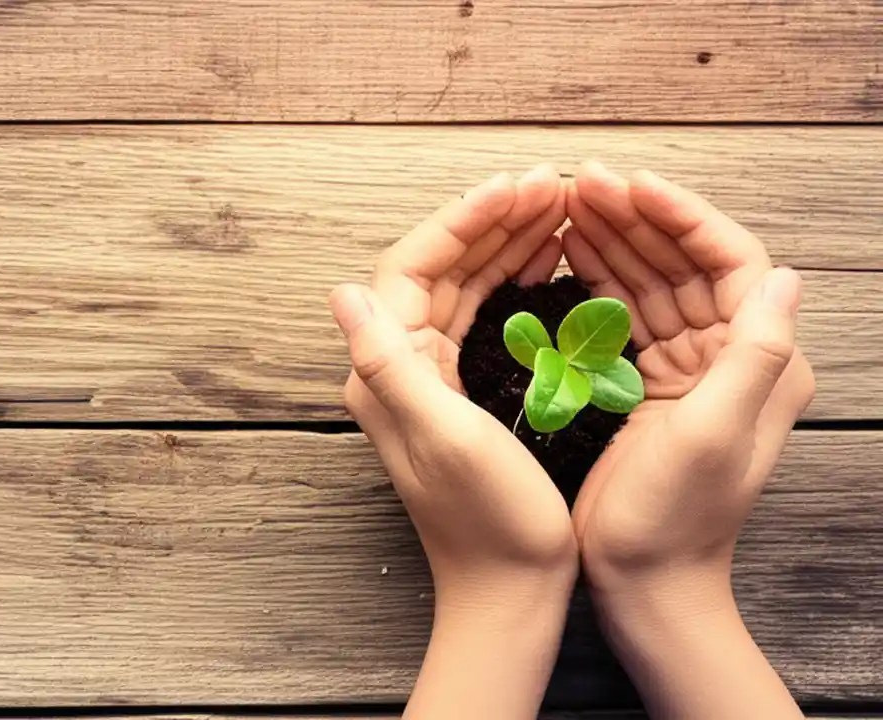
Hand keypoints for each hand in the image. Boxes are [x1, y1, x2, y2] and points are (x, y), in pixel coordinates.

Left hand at [330, 166, 574, 718]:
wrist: (509, 590)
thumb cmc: (489, 522)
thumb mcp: (443, 436)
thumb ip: (388, 363)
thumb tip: (339, 291)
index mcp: (387, 370)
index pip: (414, 267)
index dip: (463, 221)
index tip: (518, 188)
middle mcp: (396, 367)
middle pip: (436, 268)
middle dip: (489, 221)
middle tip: (549, 186)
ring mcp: (425, 378)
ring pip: (459, 286)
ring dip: (502, 242)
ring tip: (555, 208)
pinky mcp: (456, 392)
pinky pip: (477, 315)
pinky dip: (508, 280)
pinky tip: (545, 260)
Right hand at [564, 162, 813, 718]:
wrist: (644, 582)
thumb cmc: (676, 517)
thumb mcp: (716, 435)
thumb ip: (756, 355)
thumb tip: (787, 275)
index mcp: (760, 363)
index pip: (730, 262)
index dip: (682, 215)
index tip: (629, 185)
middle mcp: (731, 357)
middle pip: (686, 263)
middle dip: (636, 217)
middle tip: (580, 181)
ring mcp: (689, 369)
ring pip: (652, 282)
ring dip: (613, 239)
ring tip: (565, 203)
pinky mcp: (650, 384)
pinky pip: (626, 315)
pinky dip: (598, 280)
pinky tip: (566, 253)